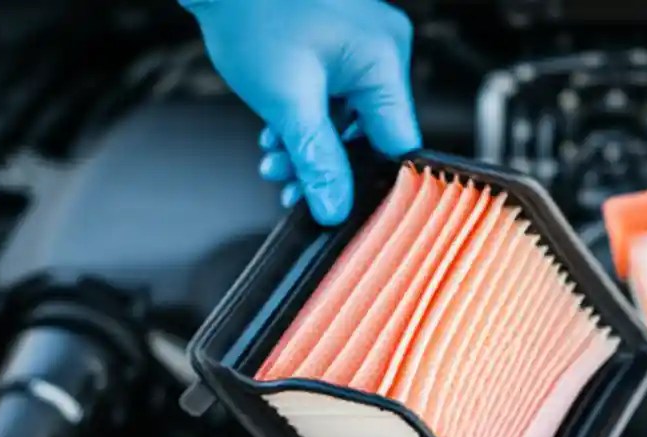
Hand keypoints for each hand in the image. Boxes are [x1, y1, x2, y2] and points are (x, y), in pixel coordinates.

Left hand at [182, 0, 421, 223]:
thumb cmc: (250, 12)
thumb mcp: (287, 102)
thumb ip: (317, 161)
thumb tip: (336, 207)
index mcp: (384, 59)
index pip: (396, 143)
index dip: (369, 181)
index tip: (341, 205)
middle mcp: (384, 48)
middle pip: (371, 133)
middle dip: (328, 163)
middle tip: (290, 186)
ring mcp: (365, 43)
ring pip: (350, 118)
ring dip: (313, 144)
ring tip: (275, 158)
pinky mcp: (343, 43)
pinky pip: (338, 96)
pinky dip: (310, 119)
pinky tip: (279, 132)